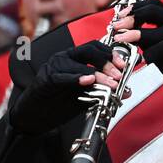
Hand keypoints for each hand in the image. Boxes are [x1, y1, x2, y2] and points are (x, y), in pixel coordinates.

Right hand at [8, 40, 127, 135]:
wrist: (36, 115)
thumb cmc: (61, 102)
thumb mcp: (88, 95)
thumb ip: (105, 91)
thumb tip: (126, 91)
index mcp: (75, 58)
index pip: (96, 47)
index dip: (112, 54)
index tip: (124, 66)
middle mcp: (64, 58)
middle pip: (89, 50)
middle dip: (107, 61)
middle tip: (119, 75)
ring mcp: (53, 67)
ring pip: (78, 63)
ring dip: (98, 74)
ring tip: (110, 84)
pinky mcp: (45, 80)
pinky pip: (62, 76)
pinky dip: (77, 78)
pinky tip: (88, 81)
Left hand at [111, 0, 162, 95]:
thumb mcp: (160, 43)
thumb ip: (146, 36)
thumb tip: (126, 33)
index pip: (151, 4)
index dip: (134, 7)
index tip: (120, 14)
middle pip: (150, 10)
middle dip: (130, 17)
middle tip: (118, 26)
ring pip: (152, 30)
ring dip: (133, 36)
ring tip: (121, 40)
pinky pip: (159, 48)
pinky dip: (148, 54)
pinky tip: (142, 59)